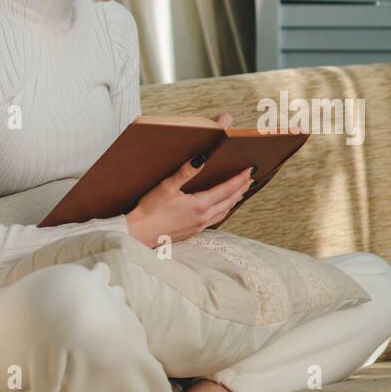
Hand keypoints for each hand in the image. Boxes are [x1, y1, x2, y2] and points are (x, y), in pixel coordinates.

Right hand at [126, 109, 251, 246]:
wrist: (140, 233)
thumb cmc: (150, 209)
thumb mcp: (166, 187)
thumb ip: (185, 172)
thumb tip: (202, 158)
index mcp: (199, 205)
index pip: (226, 190)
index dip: (239, 179)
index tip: (249, 170)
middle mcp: (203, 217)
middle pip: (229, 201)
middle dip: (241, 189)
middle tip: (250, 178)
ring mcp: (199, 226)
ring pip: (224, 211)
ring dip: (234, 200)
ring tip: (241, 192)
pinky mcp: (194, 231)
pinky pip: (216, 219)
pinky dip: (224, 209)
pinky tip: (222, 208)